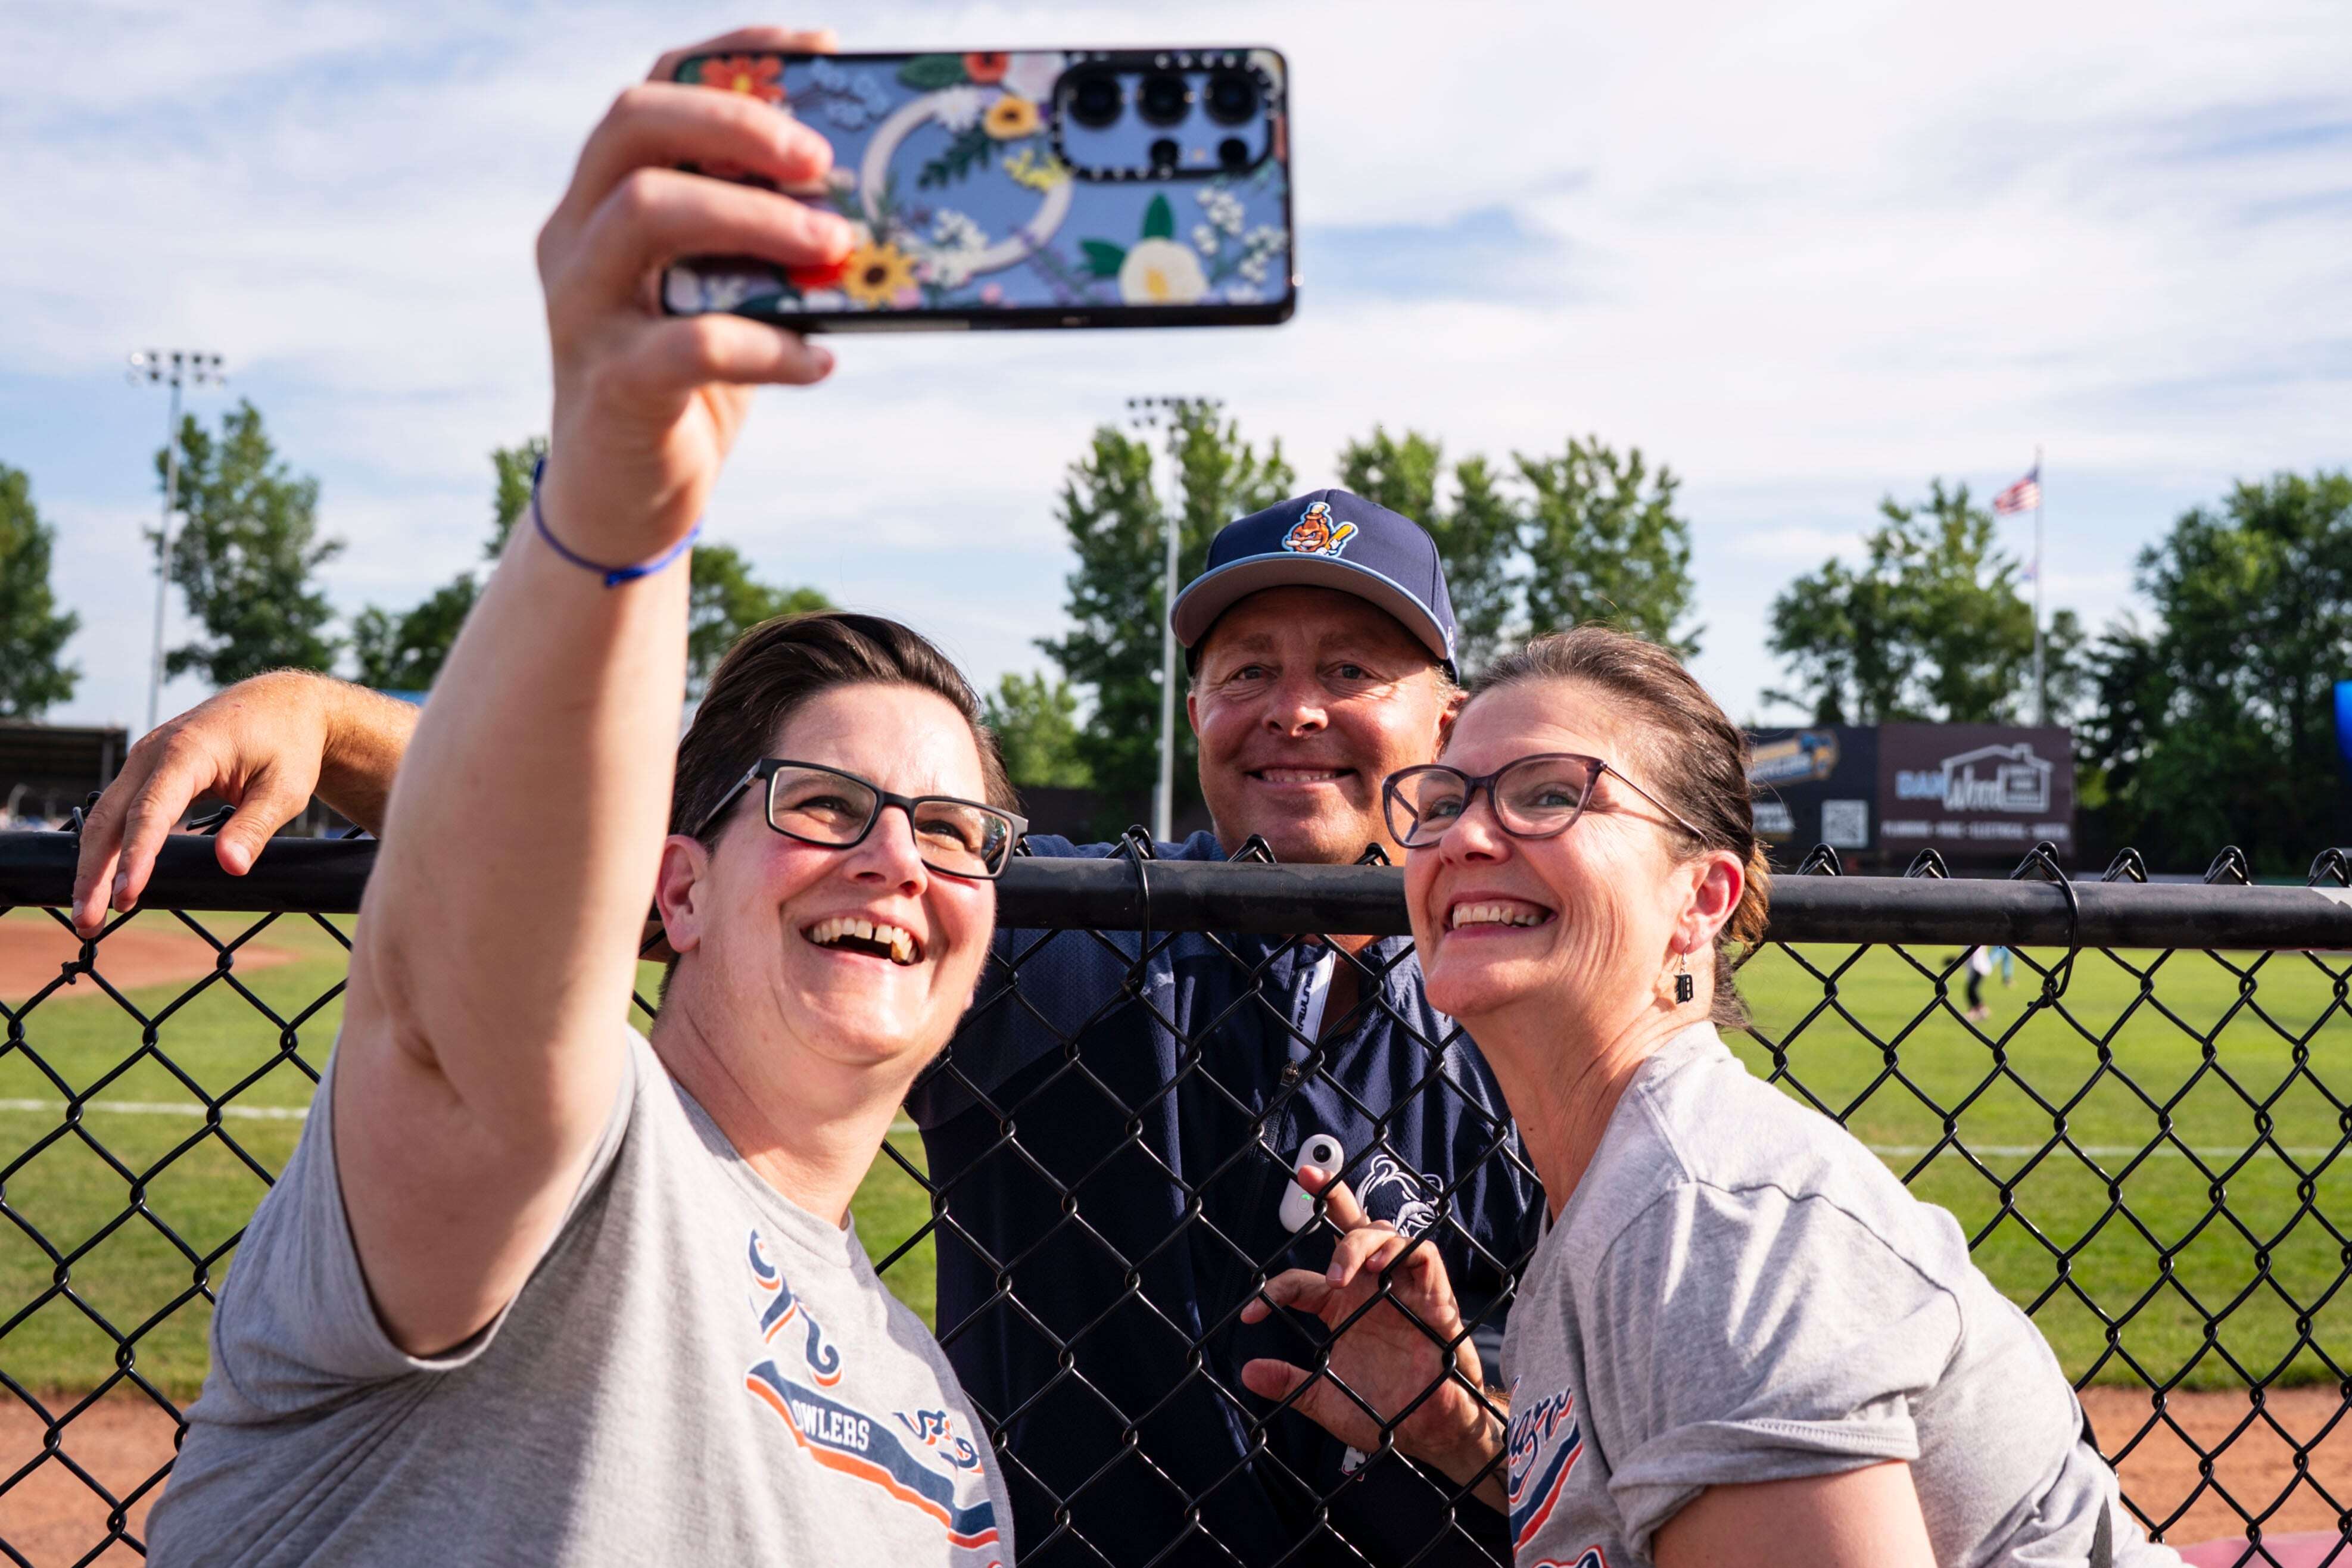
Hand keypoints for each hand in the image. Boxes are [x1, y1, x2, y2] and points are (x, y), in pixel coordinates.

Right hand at [72, 672, 337, 934]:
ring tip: (88, 915)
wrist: (281, 705)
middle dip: (95, 871)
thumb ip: (255, 826)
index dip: (137, 855)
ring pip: (104, 817)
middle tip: (88, 921)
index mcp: (188, 751)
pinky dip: (106, 848)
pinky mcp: (145, 772)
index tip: (127, 896)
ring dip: (92, 865)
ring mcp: (143, 761)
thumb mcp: (286, 787)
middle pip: (110, 817)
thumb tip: (231, 867)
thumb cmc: (288, 745)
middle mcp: (153, 753)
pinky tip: (104, 884)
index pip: (152, 811)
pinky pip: (117, 812)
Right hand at [533, 26, 851, 564]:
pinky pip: (688, 344)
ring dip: (755, 220)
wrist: (628, 497)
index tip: (820, 51)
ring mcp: (582, 307)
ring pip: (647, 213)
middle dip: (736, 125)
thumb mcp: (726, 290)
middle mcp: (577, 235)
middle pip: (633, 124)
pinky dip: (768, 347)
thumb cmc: (691, 380)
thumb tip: (867, 196)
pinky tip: (819, 362)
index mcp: (605, 197)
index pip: (655, 87)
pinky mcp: (610, 384)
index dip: (733, 57)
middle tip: (823, 161)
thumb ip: (764, 237)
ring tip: (836, 246)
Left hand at [1239, 1166, 1503, 1489]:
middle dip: (1332, 1195)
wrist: (1433, 1432)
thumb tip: (1247, 1373)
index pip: (1302, 1282)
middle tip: (1307, 1175)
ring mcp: (1402, 1289)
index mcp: (1342, 1308)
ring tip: (1338, 1273)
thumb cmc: (1387, 1412)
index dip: (1273, 1292)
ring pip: (1384, 1234)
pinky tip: (1380, 1268)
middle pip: (1352, 1229)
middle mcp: (1370, 1289)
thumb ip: (1292, 1385)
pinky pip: (1423, 1256)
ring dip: (1359, 1242)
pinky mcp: (1434, 1297)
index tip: (1250, 1316)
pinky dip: (1402, 1251)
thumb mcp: (1328, 1401)